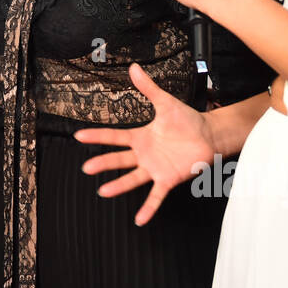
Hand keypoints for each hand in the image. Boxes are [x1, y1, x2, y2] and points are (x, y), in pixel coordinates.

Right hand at [74, 63, 213, 225]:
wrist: (209, 135)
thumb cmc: (187, 120)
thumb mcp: (165, 102)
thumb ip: (148, 88)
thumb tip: (134, 67)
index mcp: (140, 137)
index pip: (114, 137)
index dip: (97, 136)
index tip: (79, 135)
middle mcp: (144, 155)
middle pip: (119, 160)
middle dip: (103, 163)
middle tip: (87, 168)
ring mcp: (155, 168)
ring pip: (132, 178)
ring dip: (118, 186)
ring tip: (103, 192)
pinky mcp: (168, 179)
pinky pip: (156, 196)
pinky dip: (148, 208)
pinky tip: (140, 219)